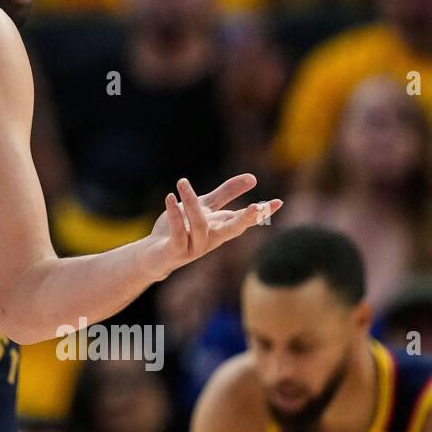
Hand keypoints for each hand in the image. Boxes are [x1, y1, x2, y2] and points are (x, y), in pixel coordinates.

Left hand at [140, 174, 281, 281]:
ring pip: (199, 225)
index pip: (243, 219)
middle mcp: (211, 240)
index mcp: (220, 229)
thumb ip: (226, 194)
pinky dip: (173, 215)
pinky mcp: (175, 251)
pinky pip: (178, 233)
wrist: (153, 254)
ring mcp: (194, 247)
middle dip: (245, 219)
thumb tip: (253, 177)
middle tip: (256, 207)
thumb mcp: (204, 208)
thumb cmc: (181, 229)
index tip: (278, 202)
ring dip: (191, 202)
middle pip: (232, 230)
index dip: (260, 212)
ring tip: (182, 182)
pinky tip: (170, 197)